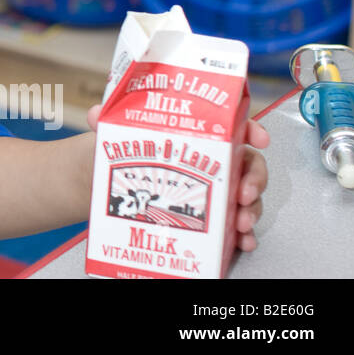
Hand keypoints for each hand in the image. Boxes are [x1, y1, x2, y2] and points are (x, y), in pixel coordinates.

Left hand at [86, 104, 270, 251]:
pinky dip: (242, 235)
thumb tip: (94, 113)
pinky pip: (233, 225)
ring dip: (252, 210)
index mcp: (198, 135)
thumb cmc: (118, 152)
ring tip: (242, 222)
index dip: (252, 129)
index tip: (258, 138)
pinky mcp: (208, 216)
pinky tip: (241, 241)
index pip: (233, 127)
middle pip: (248, 165)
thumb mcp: (113, 133)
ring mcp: (213, 190)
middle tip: (245, 193)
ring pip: (246, 197)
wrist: (104, 183)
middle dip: (255, 179)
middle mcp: (212, 162)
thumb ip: (106, 120)